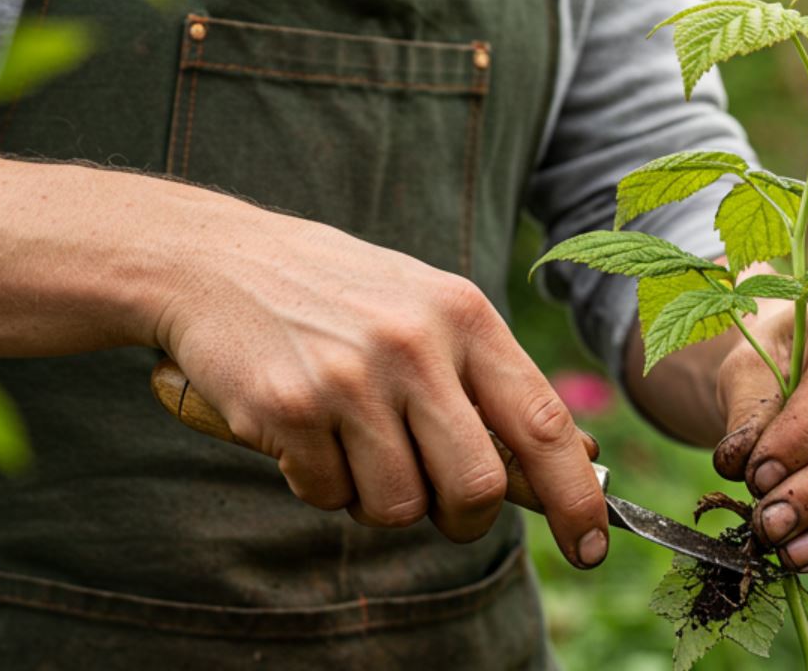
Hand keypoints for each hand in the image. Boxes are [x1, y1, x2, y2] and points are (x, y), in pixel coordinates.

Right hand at [152, 202, 608, 568]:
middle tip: (444, 509)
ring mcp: (347, 378)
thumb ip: (491, 381)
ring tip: (355, 443)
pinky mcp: (286, 410)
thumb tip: (577, 460)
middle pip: (475, 488)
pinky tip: (306, 431)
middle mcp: (413, 344)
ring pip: (397, 505)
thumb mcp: (428, 310)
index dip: (575, 498)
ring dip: (380, 498)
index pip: (542, 424)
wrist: (214, 261)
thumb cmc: (340, 295)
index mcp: (463, 314)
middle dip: (464, 519)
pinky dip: (320, 483)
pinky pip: (327, 496)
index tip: (592, 546)